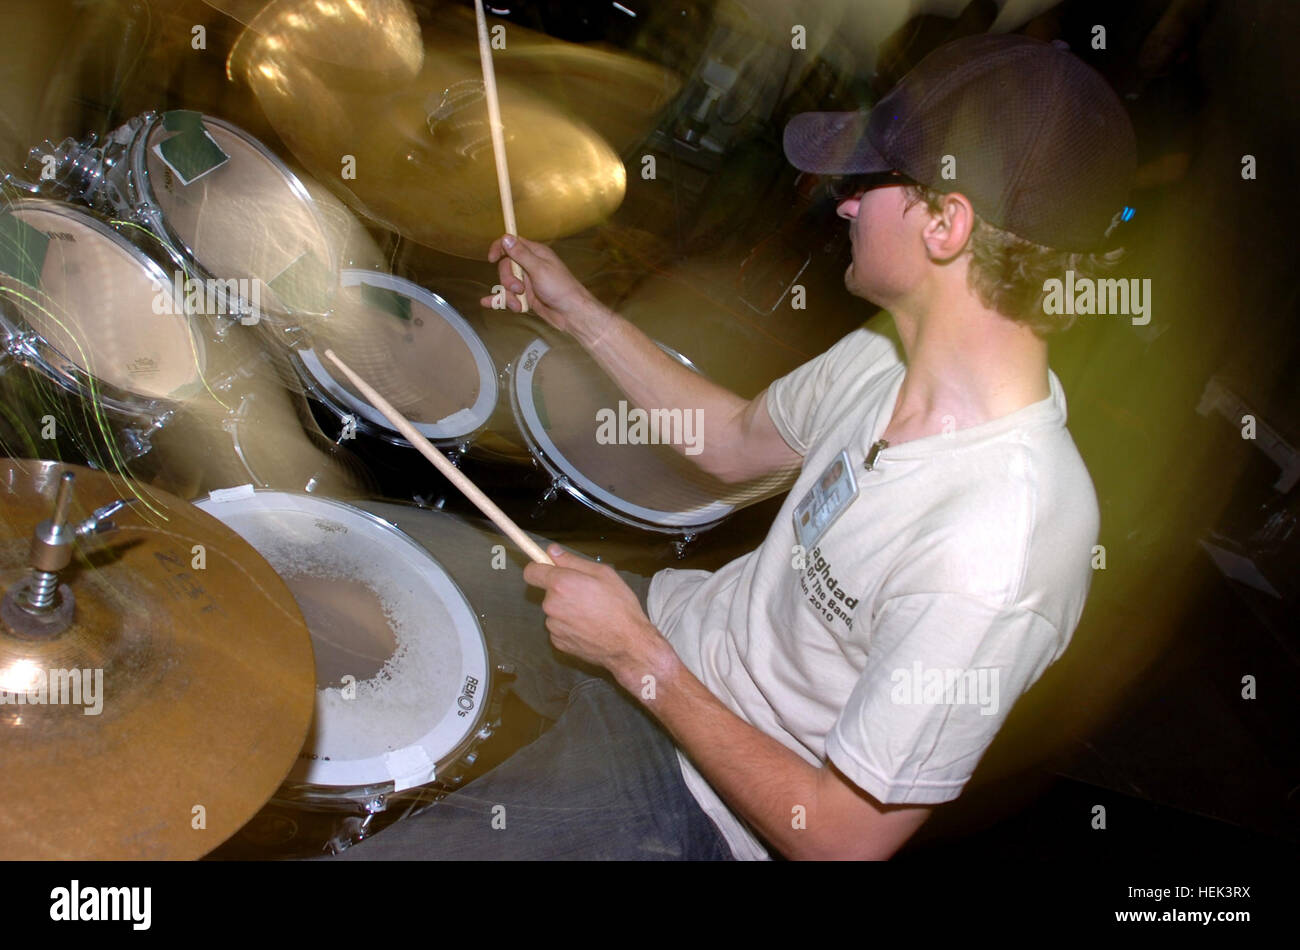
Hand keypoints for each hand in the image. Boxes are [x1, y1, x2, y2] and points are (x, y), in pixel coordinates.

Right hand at [479, 234, 605, 337]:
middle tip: (518, 289)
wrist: (571, 314)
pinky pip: (508, 295)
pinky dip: (499, 299)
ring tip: (517, 306)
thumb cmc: (560, 289)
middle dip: (507, 280)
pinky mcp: (526, 296)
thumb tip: (506, 237)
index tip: (491, 259)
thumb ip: (521, 254)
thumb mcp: (539, 269)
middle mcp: (530, 265)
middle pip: (506, 266)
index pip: (512, 244)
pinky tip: (487, 303)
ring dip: (508, 295)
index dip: (500, 249)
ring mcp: (528, 281)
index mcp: (535, 254)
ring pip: (506, 283)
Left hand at [522, 545, 670, 688]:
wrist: (627, 643)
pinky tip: (589, 627)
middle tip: (587, 594)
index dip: (539, 567)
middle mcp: (551, 605)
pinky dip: (570, 626)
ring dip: (567, 610)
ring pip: (555, 611)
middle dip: (563, 591)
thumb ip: (573, 561)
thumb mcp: (603, 574)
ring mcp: (553, 626)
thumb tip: (552, 551)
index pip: (531, 572)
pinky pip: (559, 628)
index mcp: (561, 584)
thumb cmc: (619, 607)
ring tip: (592, 614)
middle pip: (548, 592)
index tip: (547, 568)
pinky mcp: (558, 642)